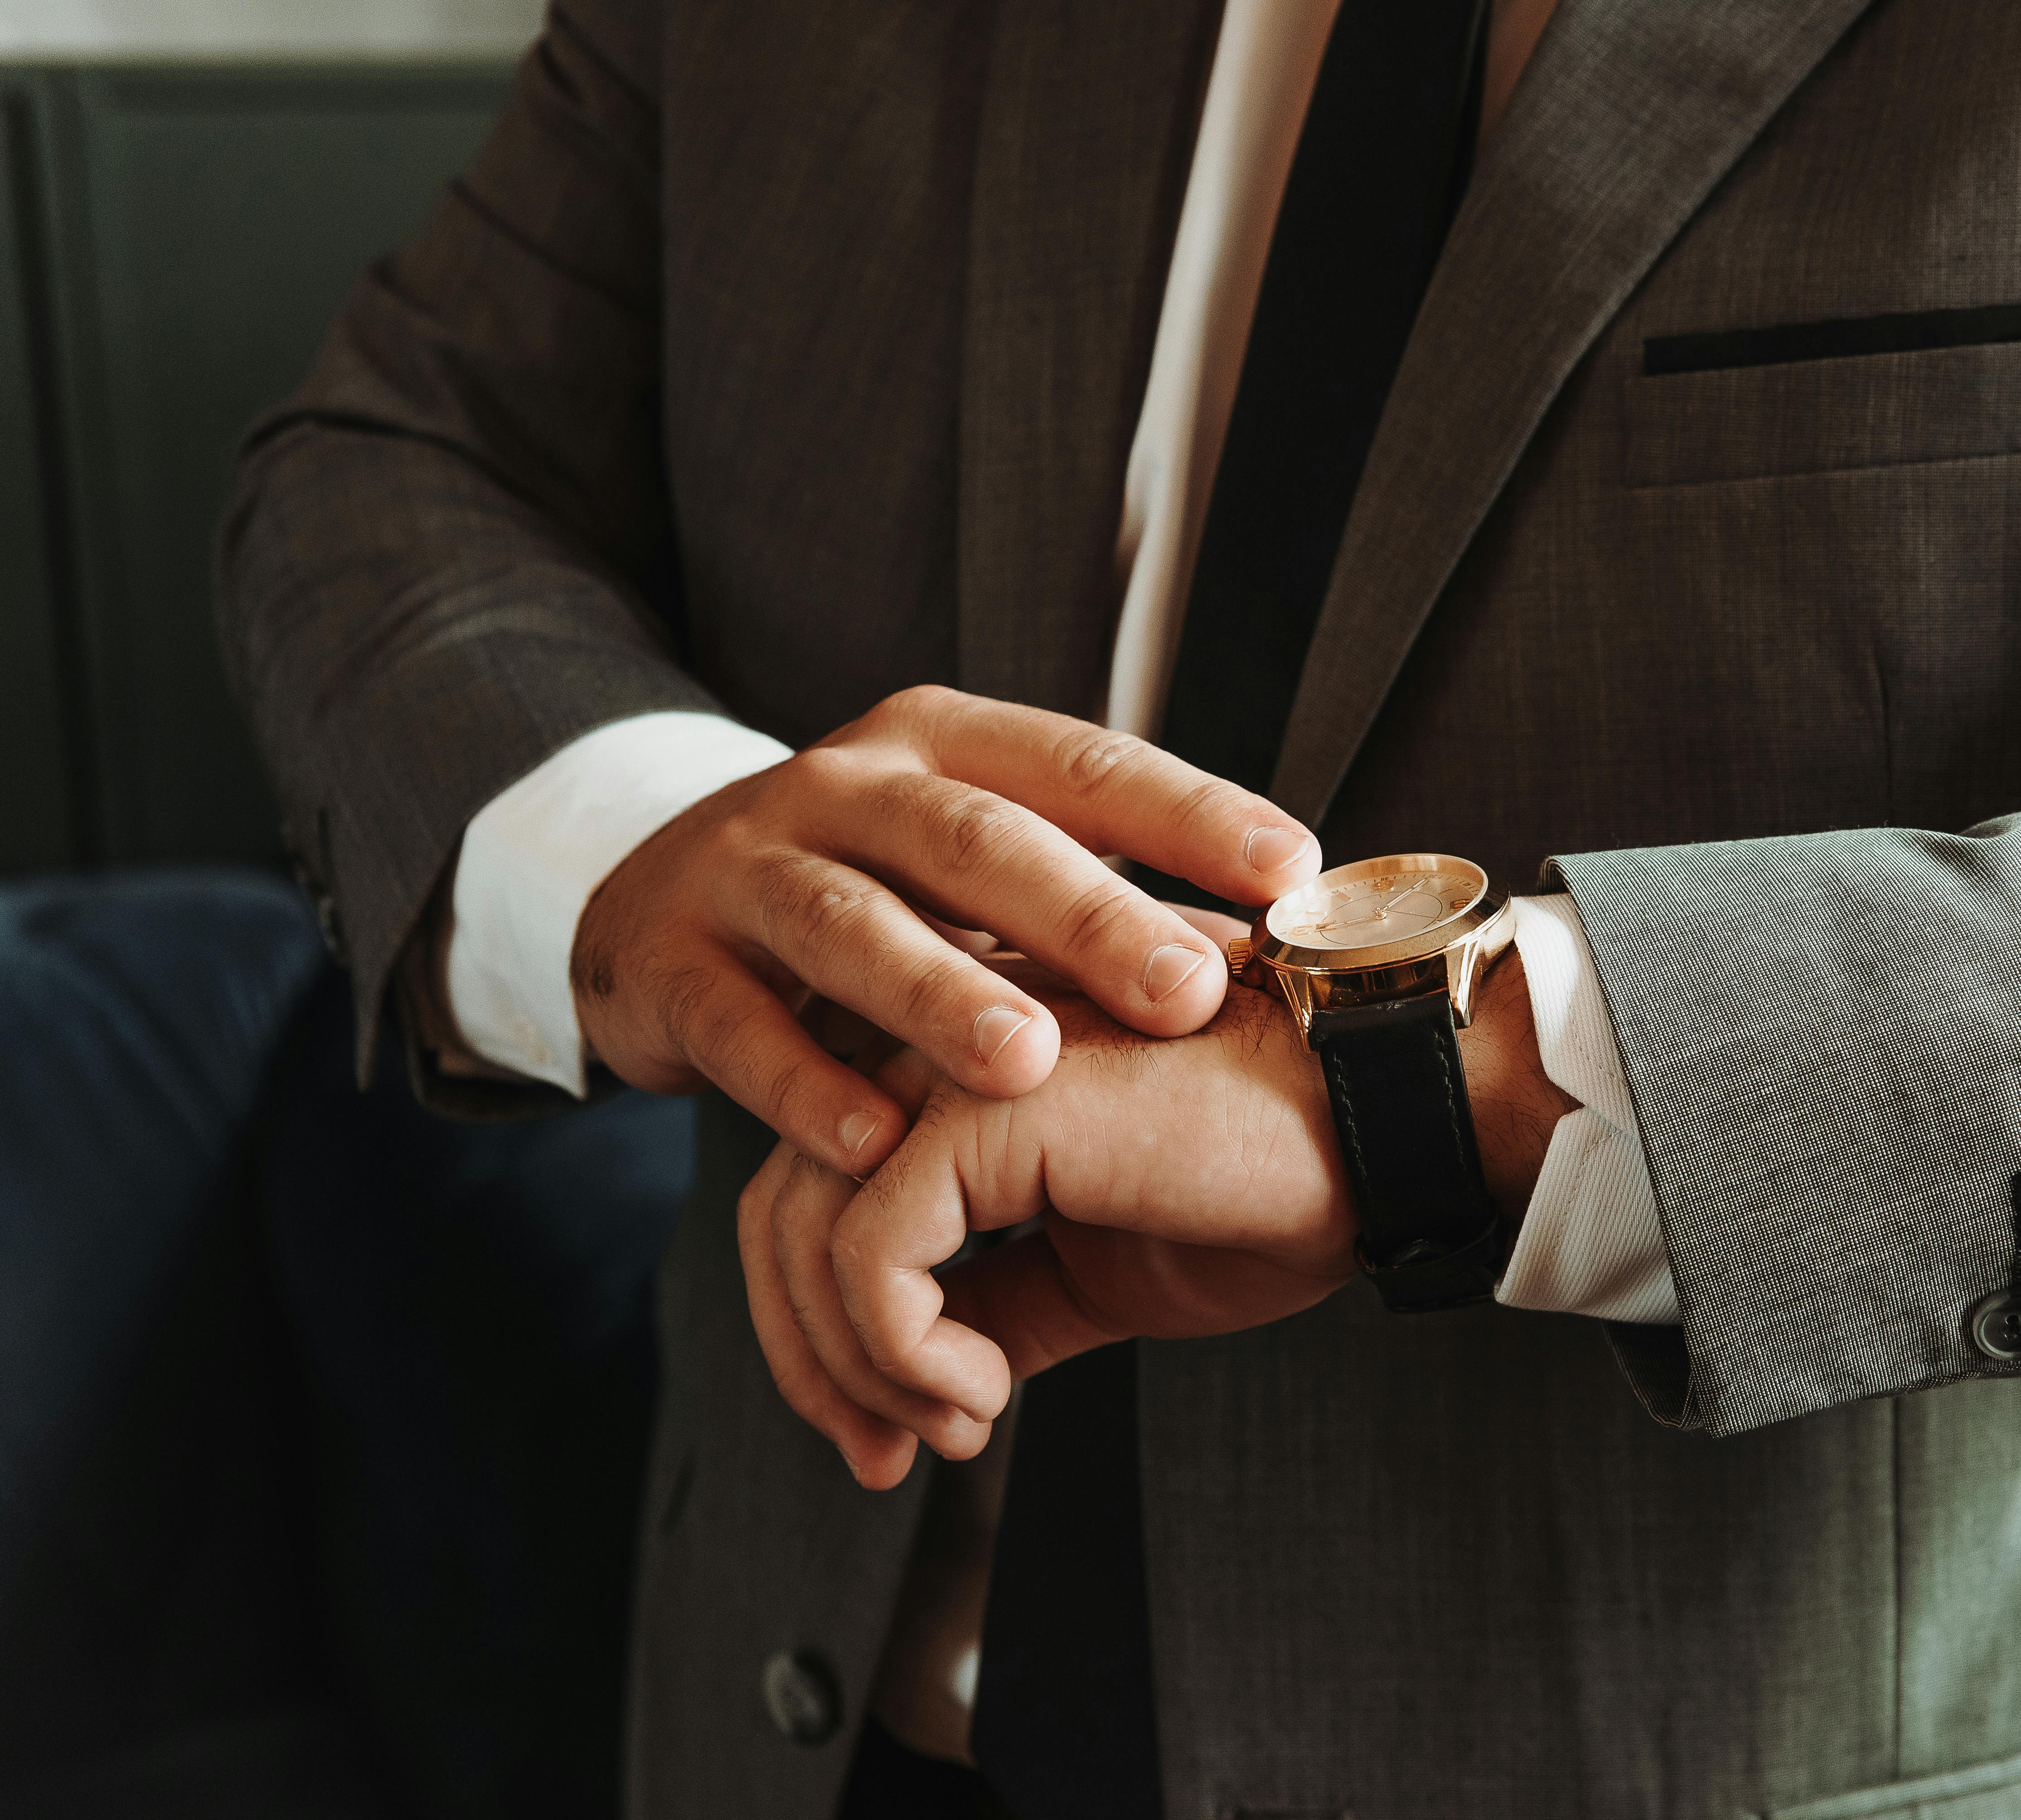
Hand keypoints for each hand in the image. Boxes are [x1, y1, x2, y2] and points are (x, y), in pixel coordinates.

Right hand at [571, 686, 1319, 1176]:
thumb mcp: (982, 867)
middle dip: (1086, 915)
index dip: (1189, 814)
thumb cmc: (881, 892)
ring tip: (1027, 1065)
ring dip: (940, 993)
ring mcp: (749, 865)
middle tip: (1186, 991)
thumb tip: (1286, 946)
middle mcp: (851, 784)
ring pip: (850, 923)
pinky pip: (741, 1027)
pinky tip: (875, 1145)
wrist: (658, 899)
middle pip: (977, 840)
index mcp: (950, 745)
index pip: (1086, 765)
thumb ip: (1108, 894)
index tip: (1292, 872)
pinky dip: (805, 1085)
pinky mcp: (669, 961)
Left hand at [738, 943, 1574, 1484]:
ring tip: (961, 1419)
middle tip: (884, 1458)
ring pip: (802, 1233)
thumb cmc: (1268, 1181)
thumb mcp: (1099, 1273)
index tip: (886, 1436)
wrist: (1378, 1126)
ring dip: (857, 1368)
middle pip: (781, 1212)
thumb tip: (922, 1387)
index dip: (821, 1326)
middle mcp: (941, 1045)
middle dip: (813, 1361)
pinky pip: (868, 1253)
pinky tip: (983, 1390)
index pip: (820, 1189)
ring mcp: (955, 1062)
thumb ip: (999, 1303)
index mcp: (966, 1068)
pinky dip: (901, 1350)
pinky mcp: (983, 1110)